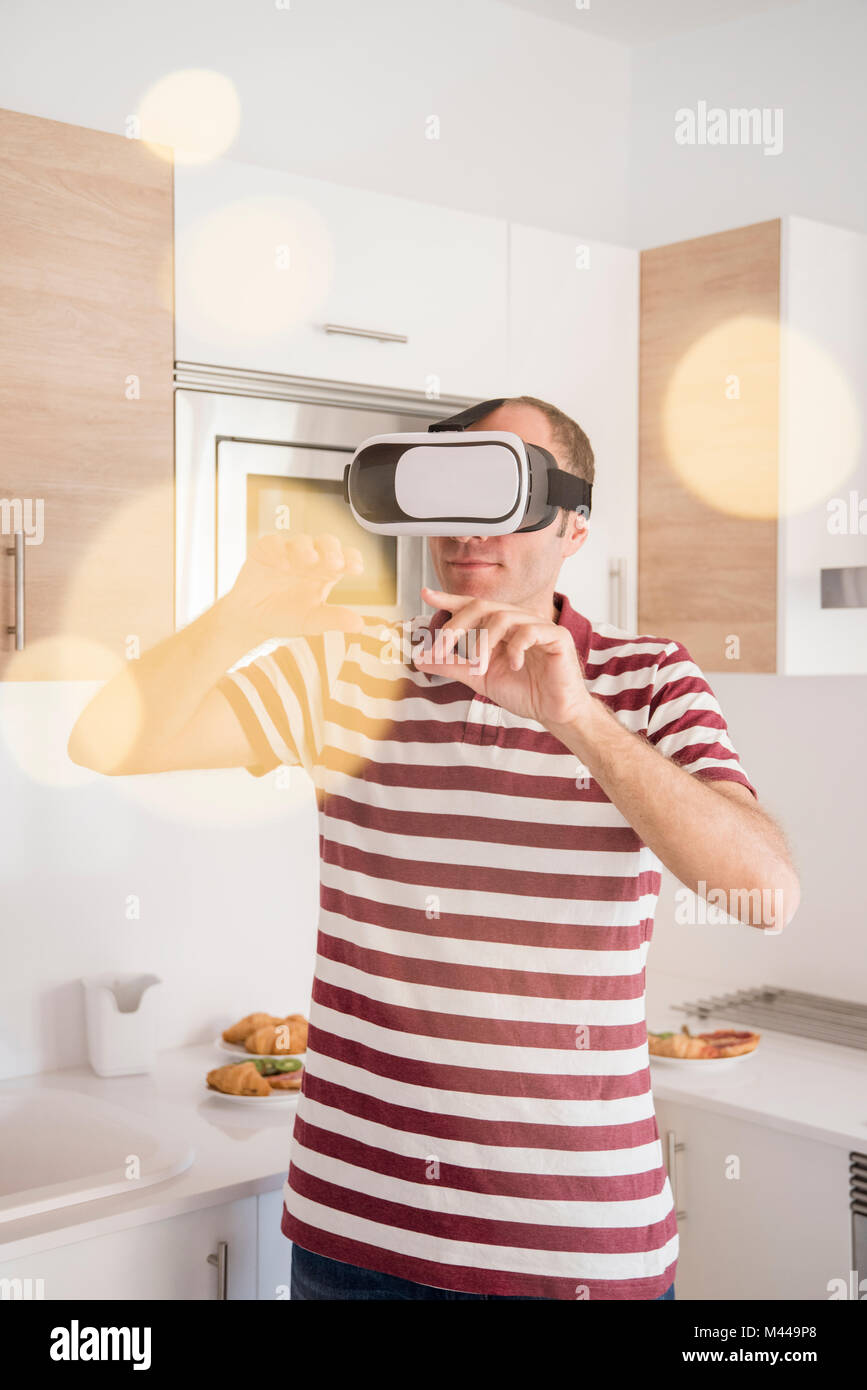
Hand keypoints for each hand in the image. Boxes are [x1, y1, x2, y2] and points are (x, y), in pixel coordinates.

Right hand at [223, 532, 363, 642]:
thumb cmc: (285, 617)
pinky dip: (278, 550)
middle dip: (332, 550)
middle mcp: (311, 558)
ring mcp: (289, 552)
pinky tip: (281, 562)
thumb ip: (334, 619)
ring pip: (302, 541)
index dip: (352, 559)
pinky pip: (274, 542)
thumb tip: (359, 624)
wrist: (252, 620)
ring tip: (309, 560)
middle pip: (327, 543)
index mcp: (327, 572)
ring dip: (307, 548)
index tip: (356, 569)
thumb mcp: (312, 621)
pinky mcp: (267, 550)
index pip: (346, 558)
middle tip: (334, 562)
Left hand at [415, 587, 592, 727]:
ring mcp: (538, 626)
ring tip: (481, 667)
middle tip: (443, 647)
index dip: (449, 599)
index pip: (472, 606)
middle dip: (458, 625)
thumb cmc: (524, 692)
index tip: (426, 594)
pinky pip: (530, 631)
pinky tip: (514, 666)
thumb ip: (452, 665)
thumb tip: (420, 659)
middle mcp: (517, 621)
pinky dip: (516, 648)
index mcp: (500, 628)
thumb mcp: (479, 677)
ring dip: (484, 643)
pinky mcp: (557, 637)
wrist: (554, 712)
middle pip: (482, 606)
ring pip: (503, 617)